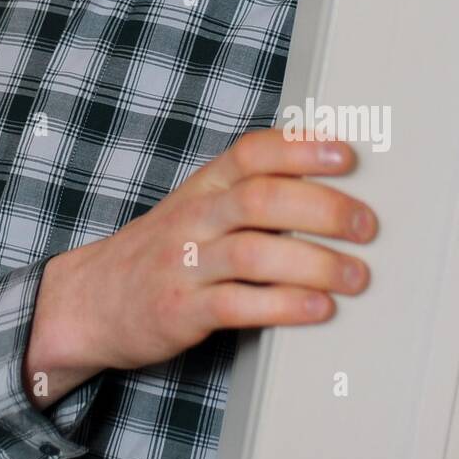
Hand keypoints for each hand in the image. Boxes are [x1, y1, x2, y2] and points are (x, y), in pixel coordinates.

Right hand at [40, 127, 376, 380]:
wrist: (92, 298)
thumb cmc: (165, 250)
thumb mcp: (199, 207)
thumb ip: (251, 192)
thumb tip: (331, 179)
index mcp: (204, 186)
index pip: (252, 153)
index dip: (300, 149)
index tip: (346, 155)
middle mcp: (195, 218)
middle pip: (261, 200)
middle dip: (322, 210)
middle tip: (366, 226)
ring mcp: (185, 263)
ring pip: (254, 254)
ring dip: (314, 265)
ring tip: (355, 276)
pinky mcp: (180, 310)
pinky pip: (237, 305)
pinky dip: (284, 307)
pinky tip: (317, 310)